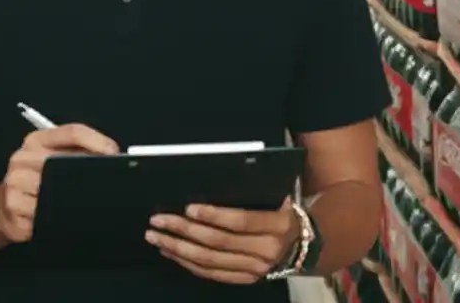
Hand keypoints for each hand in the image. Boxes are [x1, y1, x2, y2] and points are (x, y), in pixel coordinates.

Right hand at [0, 124, 118, 242]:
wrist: (3, 208)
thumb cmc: (36, 181)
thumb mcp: (52, 160)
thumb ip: (76, 154)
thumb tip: (110, 157)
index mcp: (36, 140)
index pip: (72, 132)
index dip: (97, 141)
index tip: (114, 153)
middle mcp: (22, 157)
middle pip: (65, 160)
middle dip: (89, 172)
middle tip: (108, 183)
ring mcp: (14, 182)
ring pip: (55, 189)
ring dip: (73, 199)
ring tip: (80, 203)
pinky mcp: (12, 207)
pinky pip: (44, 213)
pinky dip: (57, 217)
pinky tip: (59, 217)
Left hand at [145, 198, 299, 283]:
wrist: (303, 246)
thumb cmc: (282, 212)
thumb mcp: (278, 197)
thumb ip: (254, 191)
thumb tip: (214, 179)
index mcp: (277, 225)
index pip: (241, 221)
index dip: (214, 215)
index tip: (188, 207)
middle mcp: (266, 251)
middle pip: (219, 242)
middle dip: (185, 231)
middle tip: (159, 220)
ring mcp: (255, 270)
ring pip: (210, 261)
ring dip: (178, 249)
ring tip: (156, 237)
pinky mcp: (245, 281)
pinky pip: (212, 274)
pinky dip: (188, 263)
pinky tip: (170, 252)